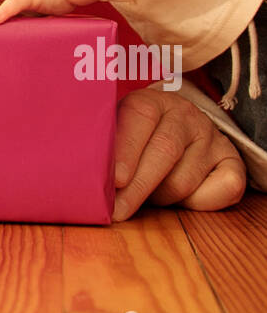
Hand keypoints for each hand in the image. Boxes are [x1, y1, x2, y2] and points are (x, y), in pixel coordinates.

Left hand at [113, 88, 246, 220]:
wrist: (180, 132)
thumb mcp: (117, 133)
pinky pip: (222, 190)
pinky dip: (199, 204)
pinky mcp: (233, 161)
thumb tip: (78, 169)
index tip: (115, 179)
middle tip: (117, 212)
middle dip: (138, 186)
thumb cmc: (138, 140)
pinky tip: (182, 199)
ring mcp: (212, 137)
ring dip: (161, 198)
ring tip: (148, 196)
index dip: (126, 149)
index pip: (140, 116)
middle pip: (164, 151)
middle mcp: (186, 115)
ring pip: (184, 180)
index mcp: (152, 101)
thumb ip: (103, 146)